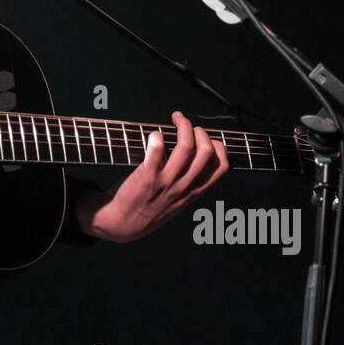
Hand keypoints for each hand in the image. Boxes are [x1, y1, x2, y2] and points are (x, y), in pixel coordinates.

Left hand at [74, 111, 228, 242]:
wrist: (122, 225)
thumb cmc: (149, 210)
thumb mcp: (177, 203)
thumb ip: (187, 184)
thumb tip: (194, 158)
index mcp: (193, 192)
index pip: (221, 167)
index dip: (219, 147)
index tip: (209, 139)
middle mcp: (183, 187)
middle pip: (205, 151)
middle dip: (200, 131)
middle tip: (187, 125)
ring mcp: (166, 182)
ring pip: (185, 147)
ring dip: (183, 126)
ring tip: (176, 119)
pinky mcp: (147, 177)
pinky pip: (156, 151)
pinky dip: (157, 137)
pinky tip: (154, 134)